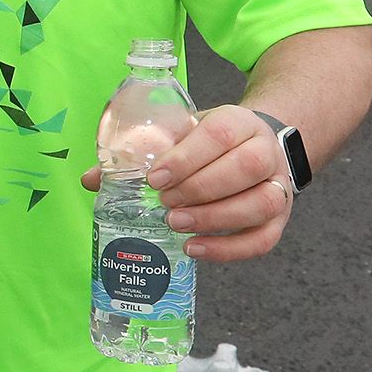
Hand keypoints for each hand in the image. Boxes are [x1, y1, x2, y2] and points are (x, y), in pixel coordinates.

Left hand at [81, 105, 292, 261]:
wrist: (249, 146)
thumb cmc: (205, 143)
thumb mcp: (178, 134)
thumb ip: (140, 153)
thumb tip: (91, 179)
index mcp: (238, 122)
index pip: (219, 134)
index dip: (186, 158)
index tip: (155, 179)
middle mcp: (266, 151)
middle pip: (245, 168)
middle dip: (200, 188)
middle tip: (164, 203)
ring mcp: (279, 186)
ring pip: (261, 203)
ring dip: (216, 218)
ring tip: (177, 224)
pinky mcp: (280, 219)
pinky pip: (263, 238)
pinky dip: (229, 249)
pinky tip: (195, 248)